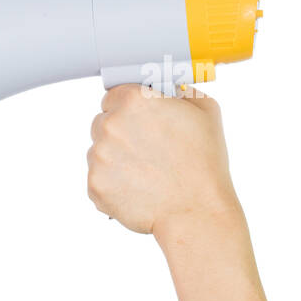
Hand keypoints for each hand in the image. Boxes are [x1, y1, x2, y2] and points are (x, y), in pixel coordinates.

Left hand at [86, 83, 236, 235]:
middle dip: (120, 134)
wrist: (196, 212)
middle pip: (102, 122)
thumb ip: (180, 91)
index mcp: (134, 100)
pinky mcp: (95, 185)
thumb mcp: (206, 111)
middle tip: (147, 151)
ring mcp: (99, 156)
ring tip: (147, 174)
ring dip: (116, 160)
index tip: (140, 122)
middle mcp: (110, 124)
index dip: (129, 109)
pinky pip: (99, 179)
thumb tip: (167, 88)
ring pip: (99, 152)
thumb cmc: (204, 163)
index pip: (114, 95)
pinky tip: (139, 190)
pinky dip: (114, 185)